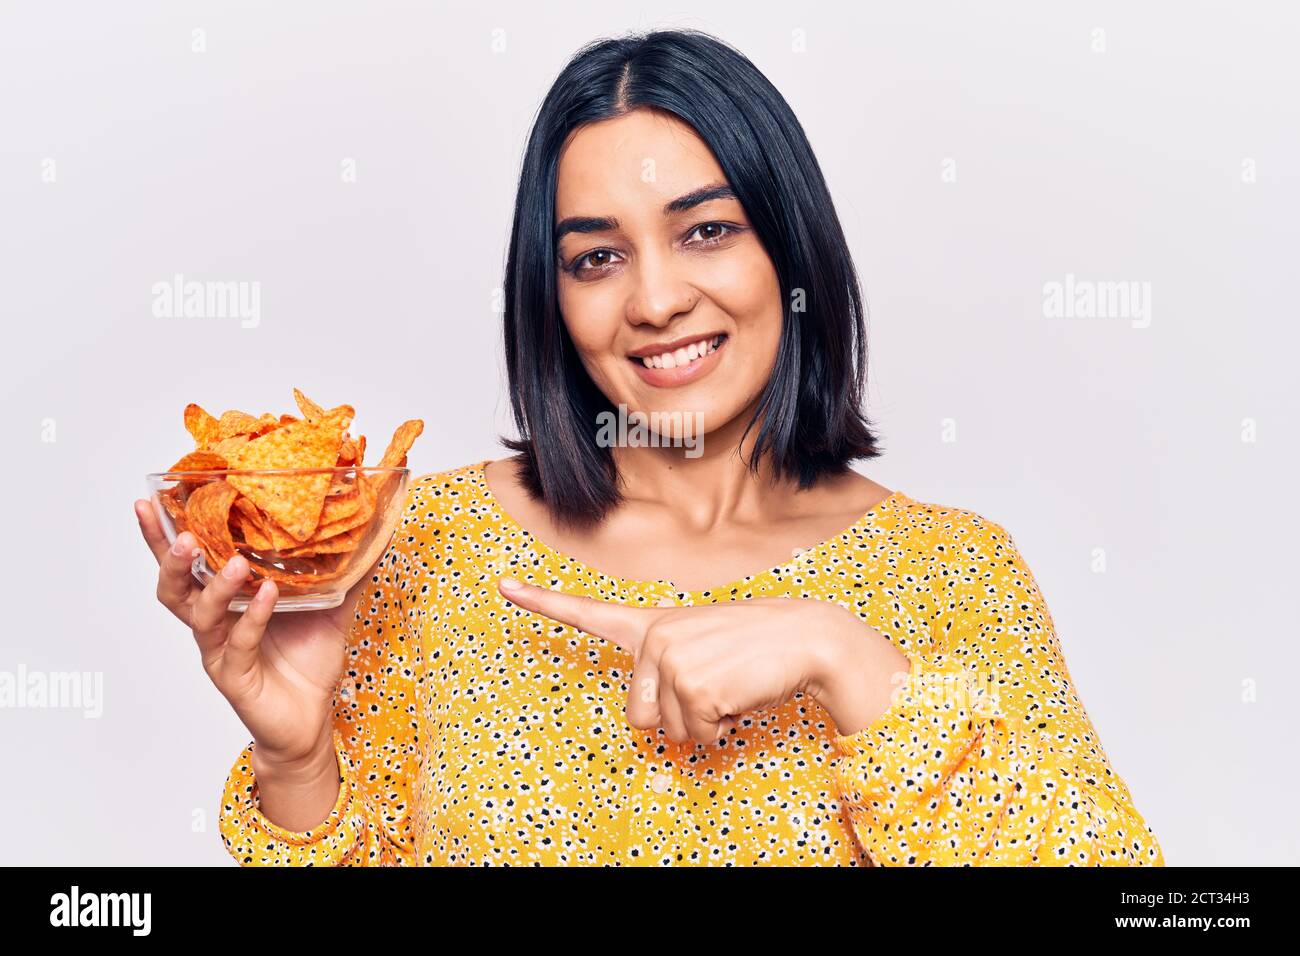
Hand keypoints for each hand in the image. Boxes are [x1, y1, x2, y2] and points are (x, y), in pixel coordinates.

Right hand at [135, 497, 377, 774]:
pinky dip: (254, 616)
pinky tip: (268, 594)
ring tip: (231, 561)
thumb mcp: (330, 608)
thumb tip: (374, 534)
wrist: (312, 719)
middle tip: (179, 531)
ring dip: (213, 586)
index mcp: (226, 601)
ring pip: (198, 615)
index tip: (153, 497)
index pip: (187, 562)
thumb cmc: (308, 663)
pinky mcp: (234, 677)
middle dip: (168, 557)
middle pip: (173, 587)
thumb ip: (346, 573)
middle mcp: (214, 623)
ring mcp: (220, 651)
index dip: (163, 533)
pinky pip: (238, 643)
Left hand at [496, 577, 910, 743]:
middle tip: (711, 687)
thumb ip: (664, 672)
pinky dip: (720, 730)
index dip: (541, 603)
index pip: (587, 611)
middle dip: (675, 718)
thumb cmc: (753, 649)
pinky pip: (695, 737)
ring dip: (702, 724)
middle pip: (636, 716)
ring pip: (666, 731)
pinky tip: (738, 694)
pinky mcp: (692, 684)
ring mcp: (670, 658)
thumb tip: (647, 723)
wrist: (806, 636)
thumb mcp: (700, 649)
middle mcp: (653, 637)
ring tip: (728, 686)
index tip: (502, 587)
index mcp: (651, 625)